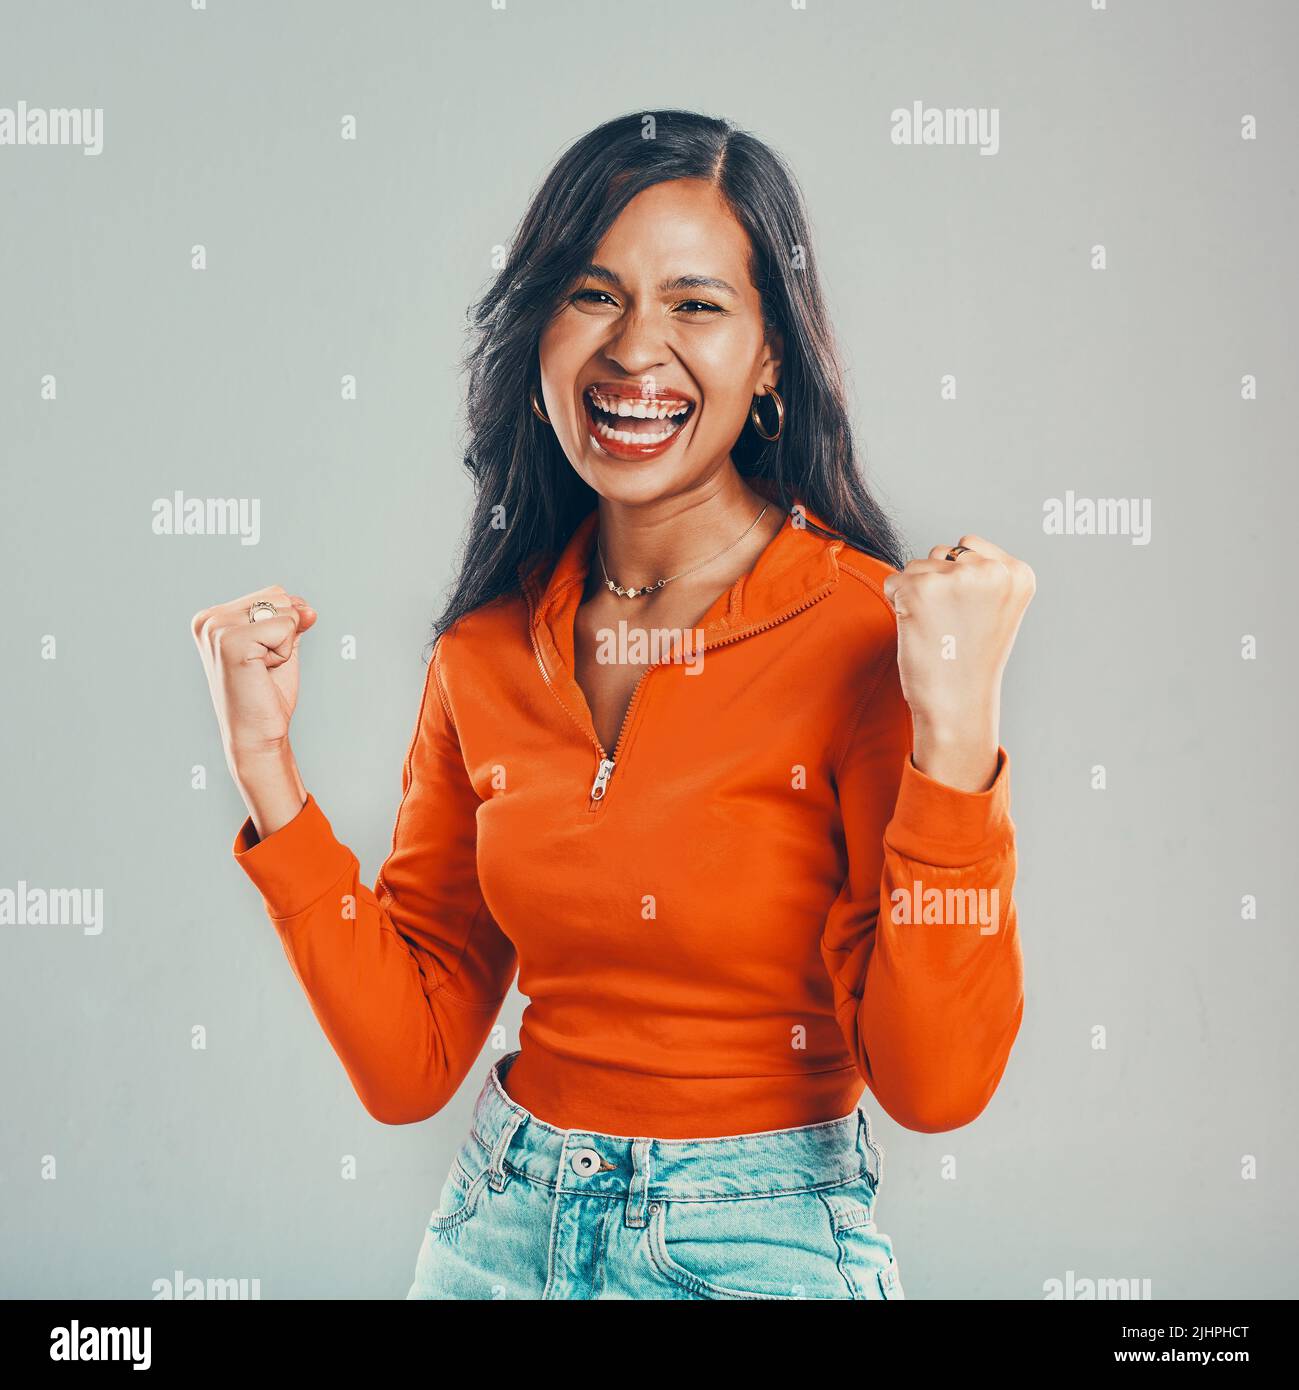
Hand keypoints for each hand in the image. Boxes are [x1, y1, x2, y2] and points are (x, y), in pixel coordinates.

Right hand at [191, 585, 317, 769]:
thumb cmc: (266, 693)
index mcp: (212, 617)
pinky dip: (283, 652)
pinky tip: (262, 672)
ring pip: (284, 611)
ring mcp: (216, 629)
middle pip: (279, 597)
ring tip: (262, 669)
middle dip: (285, 632)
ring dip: (284, 644)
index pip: (274, 594)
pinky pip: (285, 627)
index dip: (284, 625)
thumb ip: (292, 619)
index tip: (262, 657)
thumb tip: (308, 609)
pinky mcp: (231, 642)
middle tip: (264, 666)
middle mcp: (209, 619)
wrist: (257, 733)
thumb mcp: (281, 646)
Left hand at [882, 536, 1034, 790]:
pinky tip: (918, 629)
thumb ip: (983, 575)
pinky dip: (897, 604)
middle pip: (942, 553)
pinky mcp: (921, 589)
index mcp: (1018, 573)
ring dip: (916, 594)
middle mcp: (992, 570)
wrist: (957, 705)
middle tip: (950, 626)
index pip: (969, 546)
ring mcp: (957, 578)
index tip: (968, 614)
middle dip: (936, 584)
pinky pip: (894, 581)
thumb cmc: (970, 661)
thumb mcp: (995, 609)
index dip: (958, 581)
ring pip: (916, 565)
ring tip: (937, 630)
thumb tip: (951, 550)